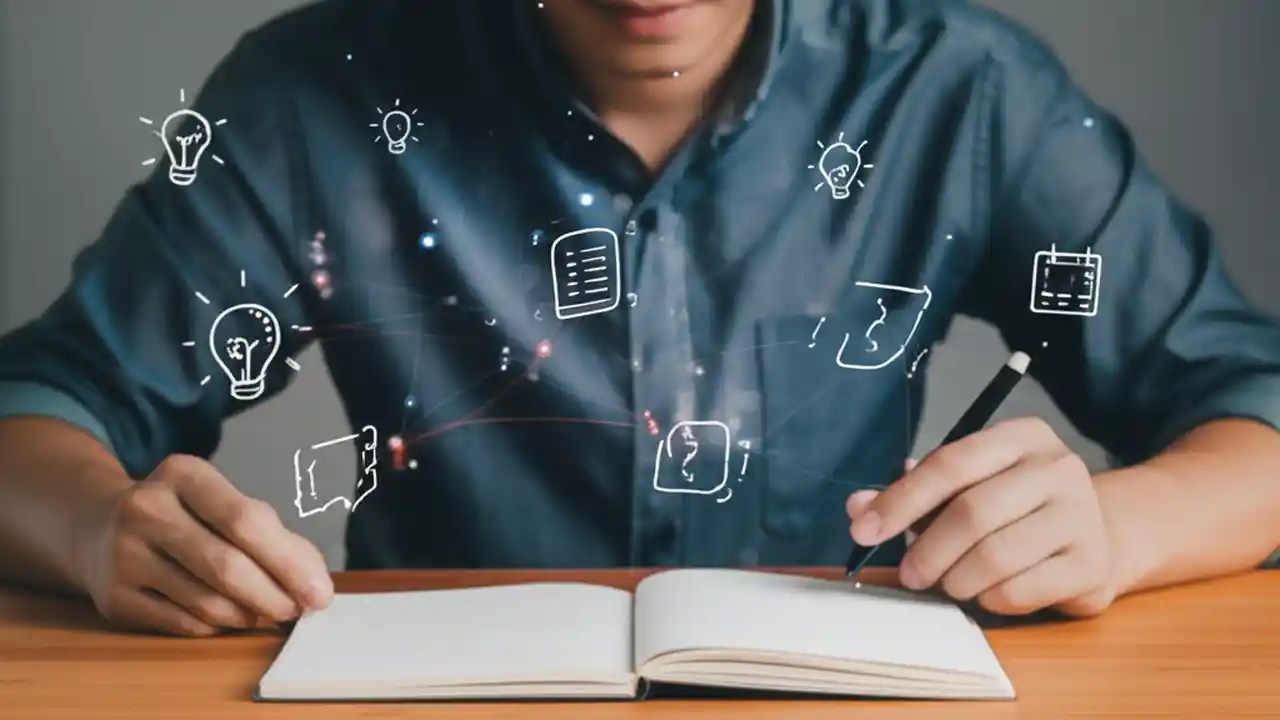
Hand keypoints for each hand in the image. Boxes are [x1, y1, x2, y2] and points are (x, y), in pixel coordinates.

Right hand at [79, 454, 332, 635]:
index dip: (289, 562)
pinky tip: (230, 617)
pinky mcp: (114, 598)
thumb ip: (271, 533)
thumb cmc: (183, 514)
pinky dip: (218, 626)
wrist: (94, 524)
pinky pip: (183, 624)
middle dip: (274, 595)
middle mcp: (147, 509)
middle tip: (298, 610)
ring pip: (206, 602)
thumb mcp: (220, 502)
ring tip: (268, 611)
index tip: (320, 592)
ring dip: (249, 615)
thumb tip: (314, 581)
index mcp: (184, 474)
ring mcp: (124, 555)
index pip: (246, 520)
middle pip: (227, 566)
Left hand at [845, 418, 1119, 616]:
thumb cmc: (1017, 507)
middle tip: (908, 573)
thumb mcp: (968, 486)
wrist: (1101, 535)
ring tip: (949, 583)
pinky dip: (989, 599)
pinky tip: (987, 592)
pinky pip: (1020, 590)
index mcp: (1020, 437)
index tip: (863, 531)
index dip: (900, 499)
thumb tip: (858, 508)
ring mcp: (1082, 515)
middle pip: (972, 512)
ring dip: (956, 579)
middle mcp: (1057, 467)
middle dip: (927, 550)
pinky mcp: (1092, 564)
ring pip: (995, 556)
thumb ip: (914, 493)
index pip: (950, 463)